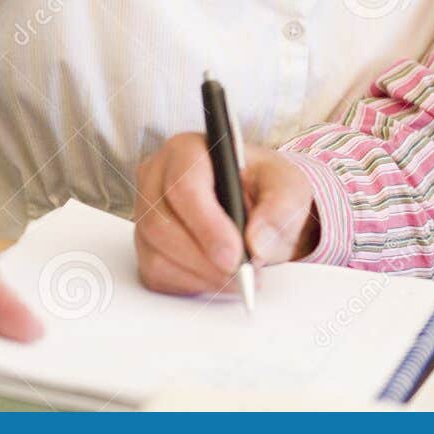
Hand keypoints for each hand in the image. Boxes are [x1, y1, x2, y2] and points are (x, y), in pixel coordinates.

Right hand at [133, 133, 319, 295]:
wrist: (259, 209)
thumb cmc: (267, 188)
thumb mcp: (288, 187)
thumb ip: (280, 208)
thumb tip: (257, 242)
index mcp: (187, 149)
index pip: (183, 186)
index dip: (207, 225)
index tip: (235, 254)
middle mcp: (156, 177)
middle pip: (161, 225)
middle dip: (204, 258)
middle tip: (241, 275)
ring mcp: (145, 213)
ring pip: (156, 255)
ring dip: (201, 275)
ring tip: (238, 278)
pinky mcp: (145, 246)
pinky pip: (156, 275)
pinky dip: (191, 285)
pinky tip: (219, 278)